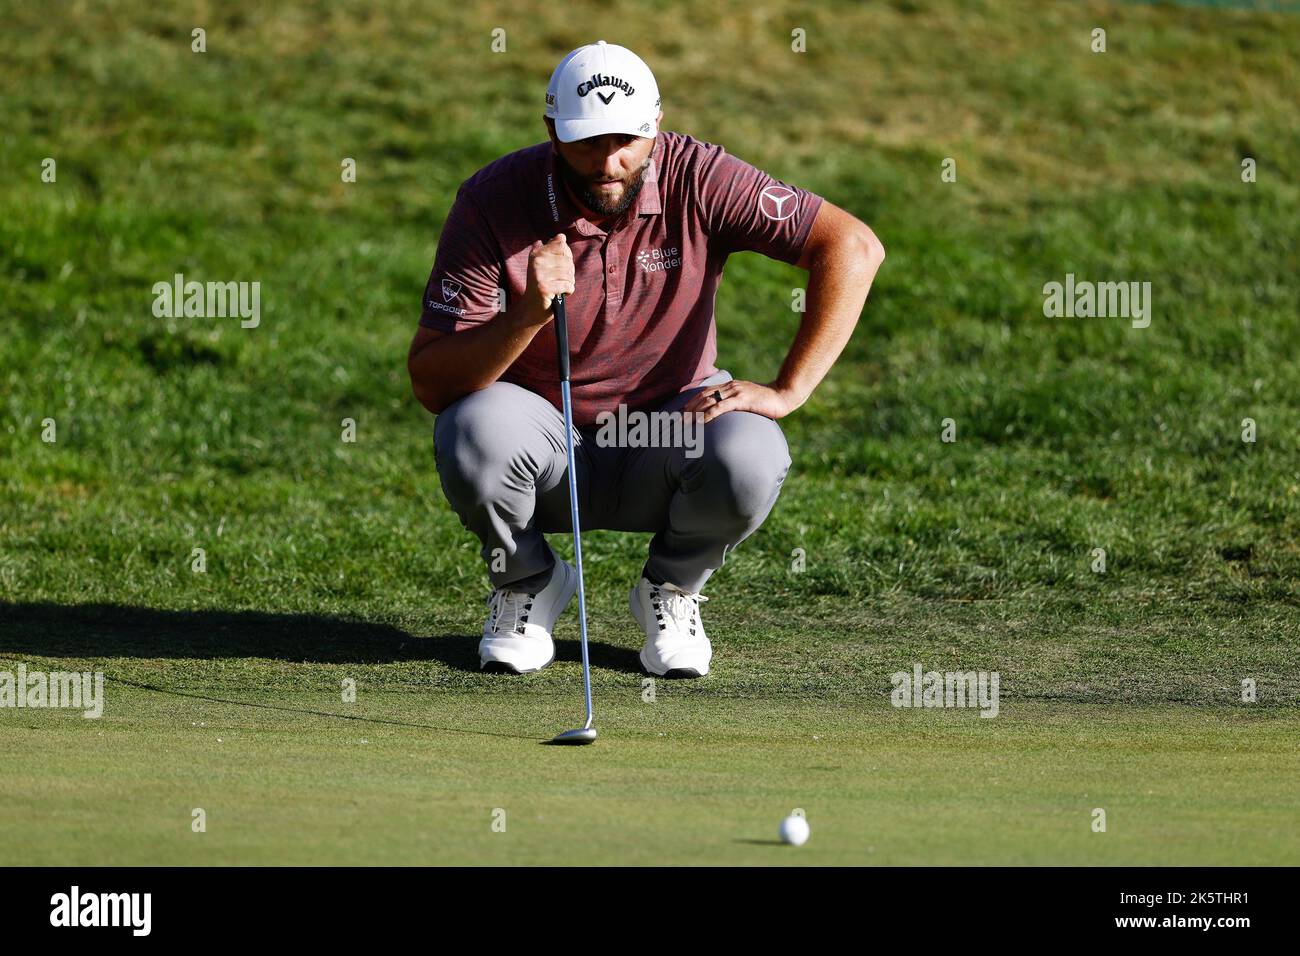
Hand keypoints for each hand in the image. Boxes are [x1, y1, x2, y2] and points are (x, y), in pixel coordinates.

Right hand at [526, 234, 574, 316]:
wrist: (530, 309)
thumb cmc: (541, 286)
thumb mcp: (545, 265)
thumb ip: (553, 250)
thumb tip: (561, 236)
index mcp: (536, 254)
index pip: (562, 245)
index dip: (566, 257)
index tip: (559, 267)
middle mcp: (536, 262)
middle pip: (568, 260)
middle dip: (568, 272)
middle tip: (558, 280)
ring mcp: (539, 275)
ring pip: (569, 274)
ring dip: (568, 283)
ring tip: (558, 287)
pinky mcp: (544, 288)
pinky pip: (568, 285)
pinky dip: (568, 291)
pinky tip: (559, 294)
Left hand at [681, 380, 800, 423]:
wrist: (782, 395)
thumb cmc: (765, 400)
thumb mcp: (747, 399)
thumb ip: (735, 402)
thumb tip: (726, 412)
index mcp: (729, 385)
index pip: (705, 392)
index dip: (692, 402)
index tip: (681, 412)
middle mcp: (730, 386)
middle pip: (703, 396)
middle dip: (688, 408)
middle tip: (677, 419)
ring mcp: (735, 392)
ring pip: (708, 401)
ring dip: (694, 412)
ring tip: (684, 422)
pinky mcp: (741, 400)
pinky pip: (721, 407)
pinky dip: (708, 415)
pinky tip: (701, 422)